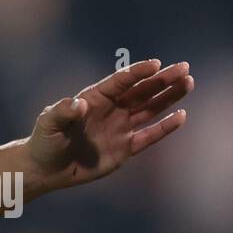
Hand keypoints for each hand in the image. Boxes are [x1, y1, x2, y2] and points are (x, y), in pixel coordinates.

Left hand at [24, 58, 194, 192]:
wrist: (47, 168)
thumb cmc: (44, 141)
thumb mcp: (48, 124)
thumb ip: (62, 112)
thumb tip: (79, 103)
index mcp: (93, 98)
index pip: (120, 82)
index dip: (138, 72)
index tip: (157, 64)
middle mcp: (110, 109)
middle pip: (141, 91)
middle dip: (162, 80)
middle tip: (184, 68)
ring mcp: (120, 127)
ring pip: (150, 109)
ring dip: (168, 97)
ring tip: (188, 83)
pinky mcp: (125, 148)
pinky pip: (149, 136)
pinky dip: (165, 127)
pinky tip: (181, 116)